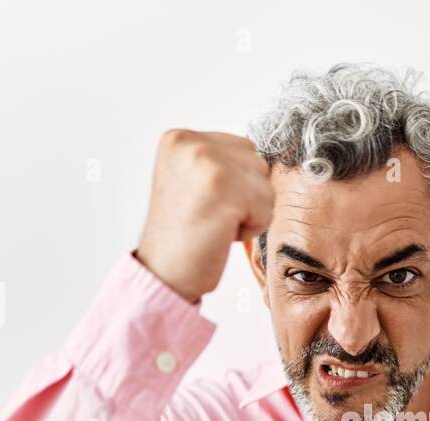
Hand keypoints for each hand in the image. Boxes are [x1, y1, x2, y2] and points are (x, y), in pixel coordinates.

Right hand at [136, 129, 274, 303]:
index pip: (243, 148)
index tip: (203, 202)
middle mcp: (192, 144)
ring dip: (249, 213)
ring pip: (266, 186)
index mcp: (180, 138)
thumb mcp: (189, 179)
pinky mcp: (225, 190)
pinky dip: (250, 229)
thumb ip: (218, 160)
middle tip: (210, 215)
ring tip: (215, 224)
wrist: (163, 272)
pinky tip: (220, 234)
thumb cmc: (182, 234)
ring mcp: (208, 164)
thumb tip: (259, 158)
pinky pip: (266, 209)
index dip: (235, 183)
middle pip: (258, 164)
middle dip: (245, 196)